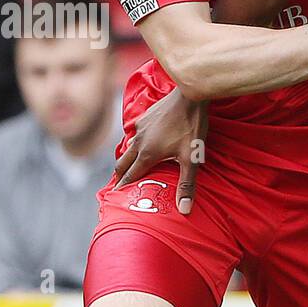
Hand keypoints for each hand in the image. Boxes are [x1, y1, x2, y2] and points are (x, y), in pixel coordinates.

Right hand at [114, 90, 208, 215]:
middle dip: (120, 175)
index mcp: (147, 154)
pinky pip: (135, 133)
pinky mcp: (145, 116)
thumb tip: (183, 211)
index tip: (115, 197)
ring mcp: (140, 127)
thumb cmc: (192, 127)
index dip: (122, 188)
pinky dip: (134, 142)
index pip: (130, 176)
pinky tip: (140, 141)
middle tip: (117, 186)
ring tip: (128, 167)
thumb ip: (186, 184)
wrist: (189, 95)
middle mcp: (139, 142)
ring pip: (128, 147)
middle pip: (123, 162)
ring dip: (126, 158)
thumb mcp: (191, 158)